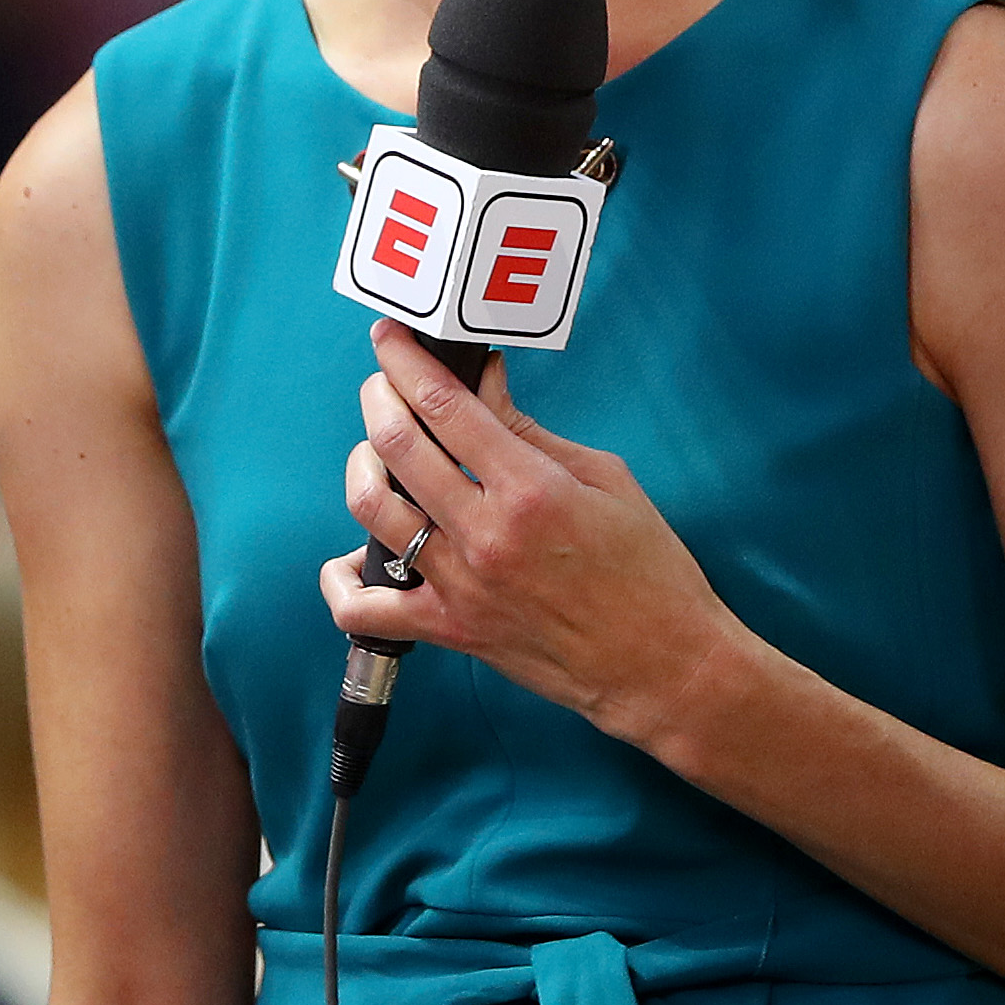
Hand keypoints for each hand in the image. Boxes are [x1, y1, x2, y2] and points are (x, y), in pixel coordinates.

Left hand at [322, 324, 739, 747]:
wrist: (660, 665)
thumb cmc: (648, 572)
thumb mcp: (605, 480)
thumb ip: (529, 433)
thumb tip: (481, 384)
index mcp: (531, 490)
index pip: (444, 405)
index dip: (405, 360)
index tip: (390, 338)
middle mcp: (486, 535)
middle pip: (397, 446)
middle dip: (378, 397)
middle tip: (382, 383)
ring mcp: (462, 586)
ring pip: (371, 511)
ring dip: (361, 466)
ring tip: (376, 453)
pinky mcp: (451, 630)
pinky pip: (365, 609)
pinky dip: (343, 580)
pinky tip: (352, 557)